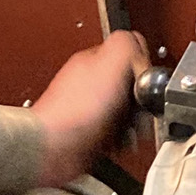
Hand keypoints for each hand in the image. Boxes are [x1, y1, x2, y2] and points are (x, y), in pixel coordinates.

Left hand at [30, 32, 147, 186]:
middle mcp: (90, 85)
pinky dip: (122, 141)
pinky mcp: (91, 136)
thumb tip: (141, 52)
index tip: (142, 83)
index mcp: (93, 61)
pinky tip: (118, 144)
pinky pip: (117, 135)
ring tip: (128, 130)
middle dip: (140, 101)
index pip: (130, 54)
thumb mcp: (110, 62)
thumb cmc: (75, 110)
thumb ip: (128, 44)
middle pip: (132, 86)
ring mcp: (89, 111)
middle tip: (136, 111)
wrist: (53, 149)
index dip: (142, 68)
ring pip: (127, 112)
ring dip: (134, 125)